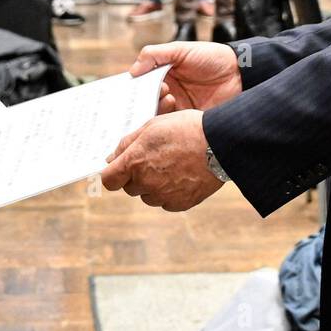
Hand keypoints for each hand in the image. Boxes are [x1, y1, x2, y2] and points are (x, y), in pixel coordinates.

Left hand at [101, 110, 221, 210]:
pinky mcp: (181, 204)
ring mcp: (164, 196)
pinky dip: (169, 193)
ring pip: (148, 196)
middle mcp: (146, 182)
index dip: (112, 174)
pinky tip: (182, 176)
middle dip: (135, 176)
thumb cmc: (186, 129)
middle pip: (129, 188)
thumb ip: (127, 144)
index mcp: (135, 162)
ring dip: (152, 186)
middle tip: (152, 159)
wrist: (221, 143)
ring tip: (171, 166)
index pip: (109, 180)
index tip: (117, 168)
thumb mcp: (152, 126)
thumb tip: (111, 159)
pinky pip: (166, 202)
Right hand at [130, 41, 241, 114]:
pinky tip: (174, 105)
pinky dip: (166, 120)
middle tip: (152, 91)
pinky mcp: (187, 121)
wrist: (241, 74)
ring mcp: (177, 107)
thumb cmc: (212, 57)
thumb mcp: (181, 49)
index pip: (140, 84)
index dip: (132, 88)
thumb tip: (132, 71)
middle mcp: (167, 92)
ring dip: (157, 105)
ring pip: (155, 114)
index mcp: (162, 74)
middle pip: (145, 102)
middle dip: (142, 99)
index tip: (127, 90)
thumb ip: (155, 55)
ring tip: (169, 95)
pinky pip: (170, 125)